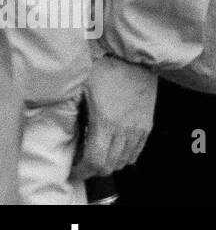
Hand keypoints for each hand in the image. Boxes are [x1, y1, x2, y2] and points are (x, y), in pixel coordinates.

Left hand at [70, 53, 156, 179]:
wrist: (135, 57)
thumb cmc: (105, 69)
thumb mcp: (81, 88)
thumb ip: (70, 109)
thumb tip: (54, 125)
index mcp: (106, 122)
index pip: (95, 161)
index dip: (82, 171)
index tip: (73, 170)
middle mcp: (125, 128)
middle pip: (110, 164)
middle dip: (94, 169)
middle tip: (83, 165)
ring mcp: (138, 127)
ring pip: (124, 160)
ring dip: (111, 163)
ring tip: (99, 158)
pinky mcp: (147, 122)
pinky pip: (138, 150)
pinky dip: (126, 156)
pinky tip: (116, 151)